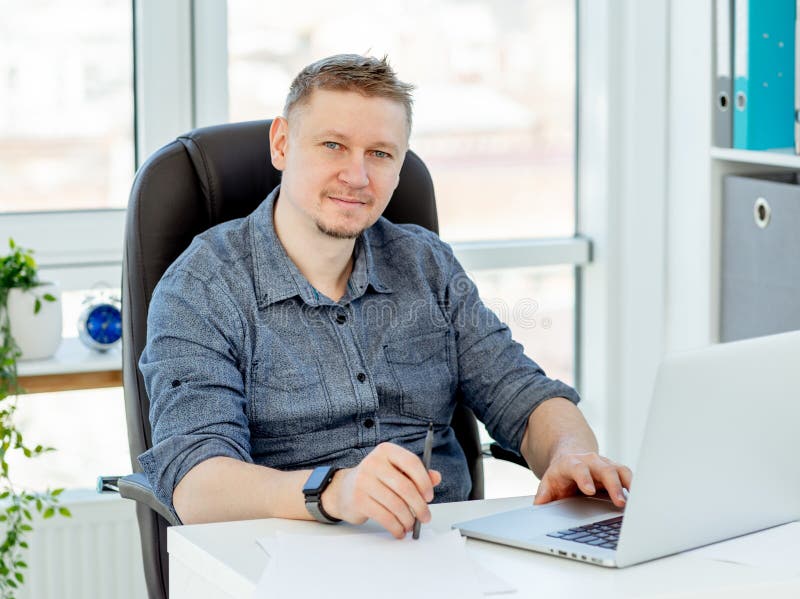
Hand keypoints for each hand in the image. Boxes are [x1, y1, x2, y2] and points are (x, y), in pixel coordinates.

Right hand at [321, 442, 441, 538]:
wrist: (343, 490)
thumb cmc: (375, 480)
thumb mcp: (395, 471)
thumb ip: (416, 474)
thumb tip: (436, 477)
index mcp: (386, 451)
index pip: (411, 462)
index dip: (424, 481)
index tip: (429, 496)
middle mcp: (374, 462)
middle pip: (405, 486)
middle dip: (419, 506)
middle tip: (425, 517)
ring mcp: (364, 481)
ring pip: (396, 504)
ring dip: (408, 519)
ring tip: (411, 525)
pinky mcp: (359, 499)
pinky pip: (384, 516)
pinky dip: (396, 527)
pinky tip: (399, 530)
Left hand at [533, 451, 632, 508]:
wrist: (571, 460)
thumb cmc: (561, 476)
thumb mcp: (548, 483)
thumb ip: (543, 495)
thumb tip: (537, 508)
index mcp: (572, 464)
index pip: (579, 469)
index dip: (584, 478)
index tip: (589, 491)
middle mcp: (591, 461)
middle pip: (604, 469)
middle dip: (613, 485)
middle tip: (619, 501)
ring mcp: (605, 464)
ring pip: (619, 470)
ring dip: (628, 484)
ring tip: (634, 501)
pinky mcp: (616, 470)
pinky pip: (628, 475)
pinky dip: (635, 485)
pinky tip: (640, 498)